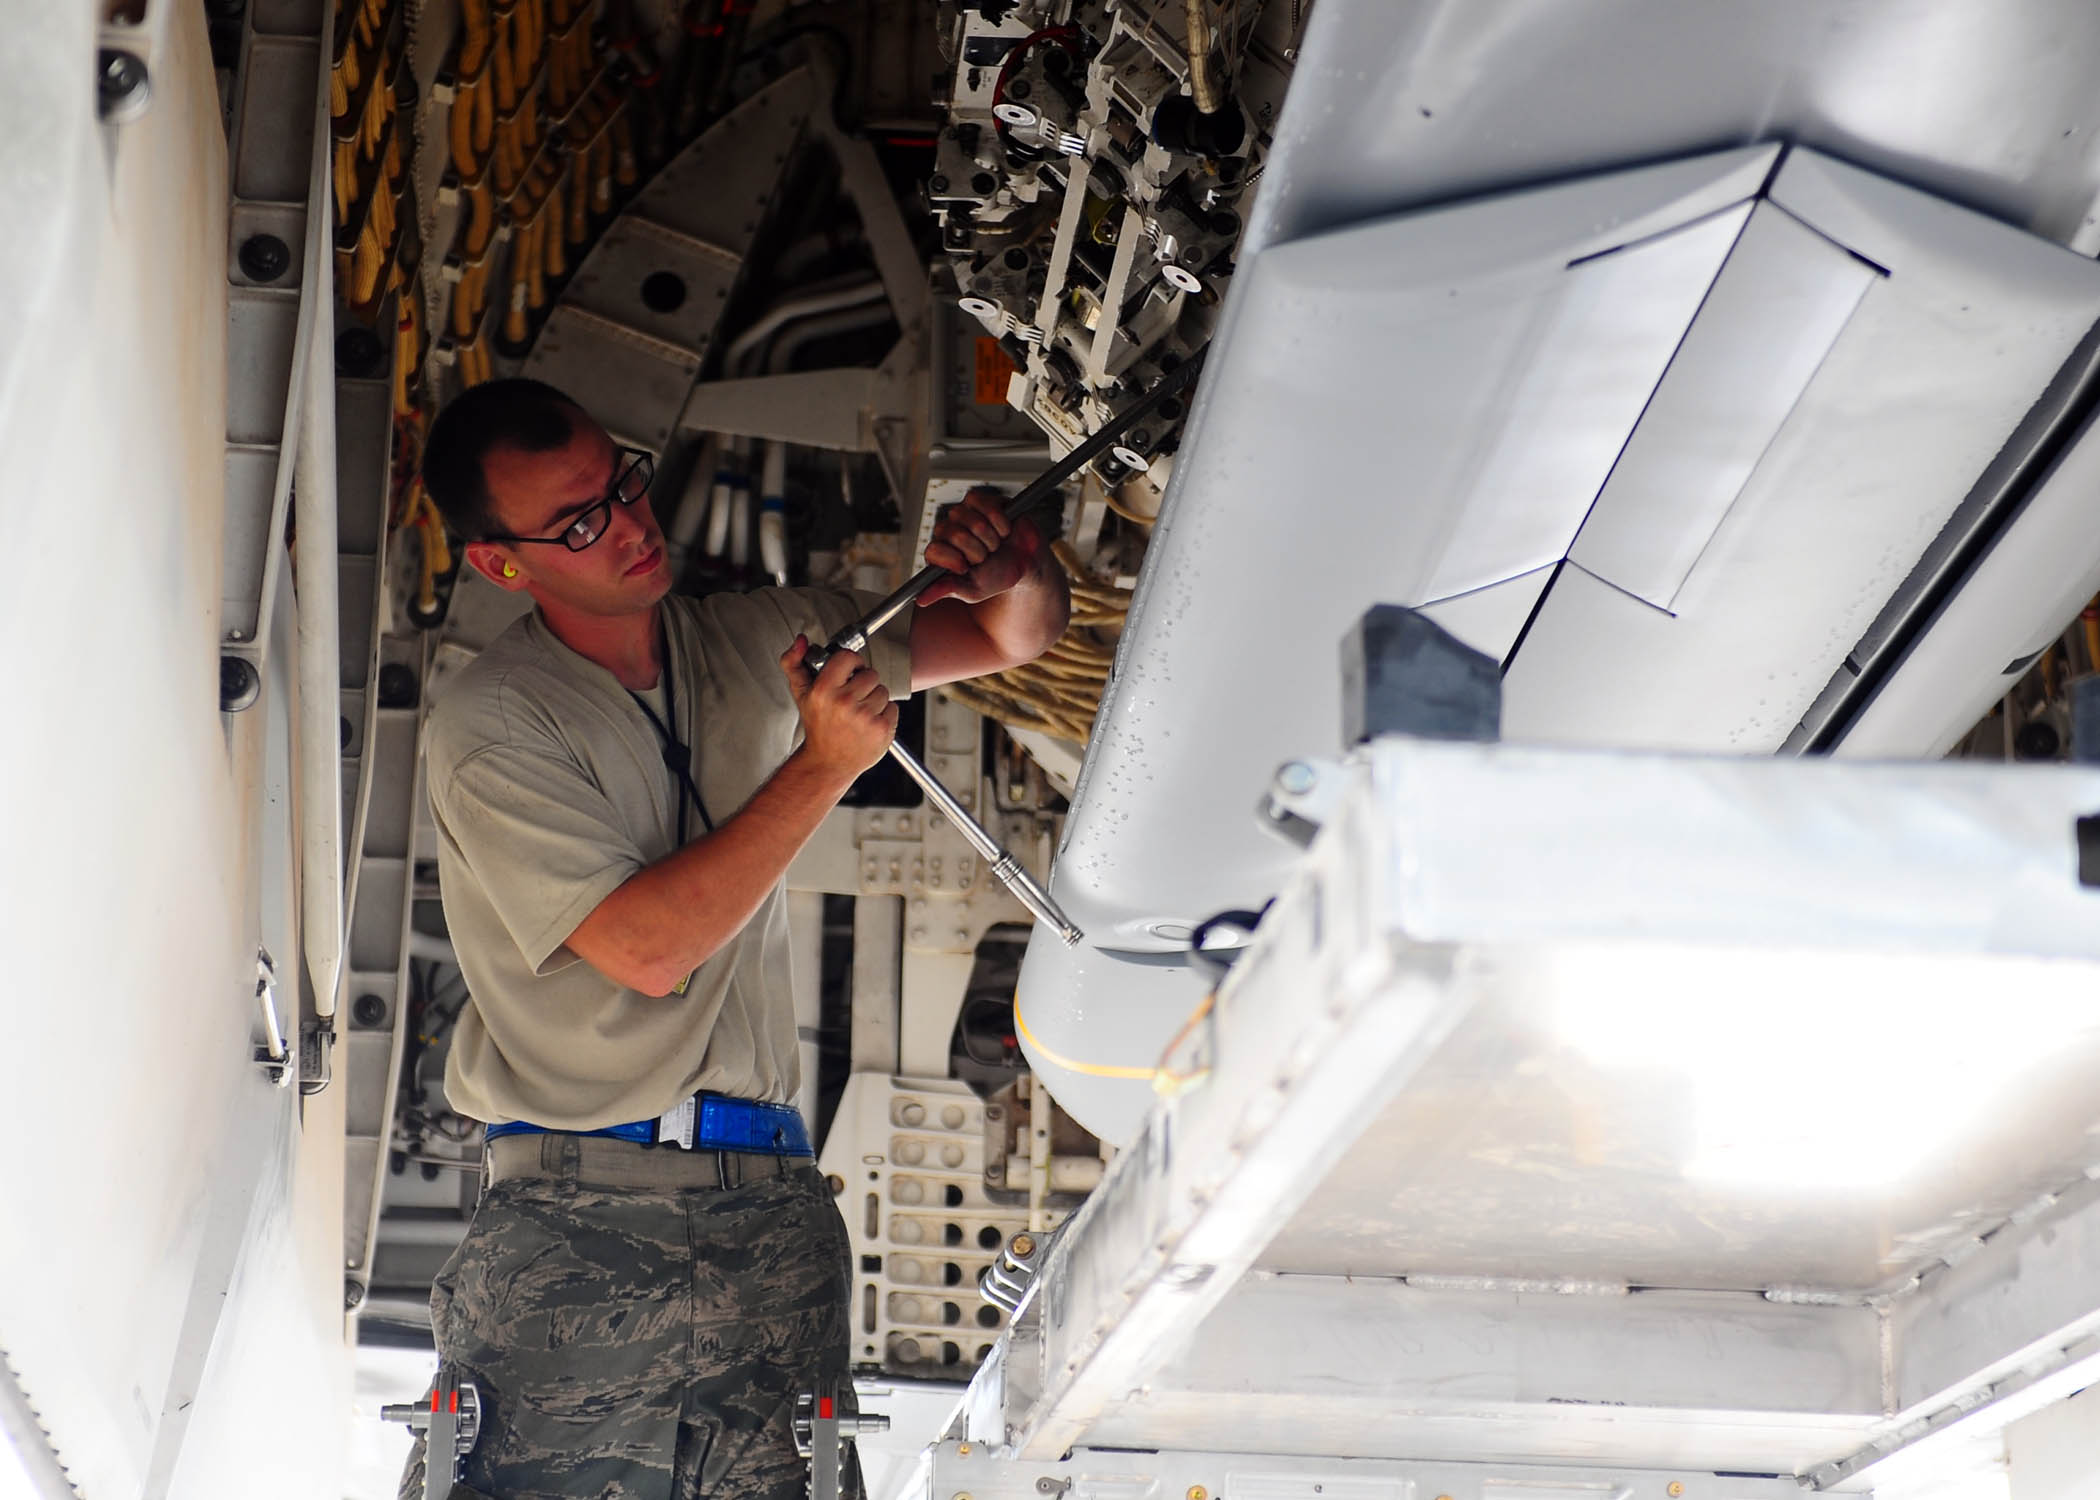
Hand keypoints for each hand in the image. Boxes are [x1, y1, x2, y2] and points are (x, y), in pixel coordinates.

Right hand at [780, 635, 897, 781]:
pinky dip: (885, 714)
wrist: (827, 763)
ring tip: (860, 712)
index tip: (849, 672)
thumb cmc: (817, 726)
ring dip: (875, 699)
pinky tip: (868, 722)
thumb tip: (801, 641)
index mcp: (824, 689)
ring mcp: (865, 716)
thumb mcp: (801, 693)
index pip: (849, 657)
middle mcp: (844, 702)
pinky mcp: (882, 729)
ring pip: (883, 691)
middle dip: (864, 684)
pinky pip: (893, 708)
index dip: (851, 663)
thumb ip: (794, 663)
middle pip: (871, 674)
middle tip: (852, 697)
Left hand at [919, 487, 1044, 606]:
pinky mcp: (979, 501)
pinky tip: (1003, 530)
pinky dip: (1000, 522)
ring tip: (996, 545)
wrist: (1025, 564)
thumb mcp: (971, 590)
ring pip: (974, 522)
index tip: (966, 568)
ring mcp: (962, 513)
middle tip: (986, 557)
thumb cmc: (995, 577)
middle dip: (978, 552)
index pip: (933, 550)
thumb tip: (921, 600)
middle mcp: (947, 530)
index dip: (952, 559)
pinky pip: (986, 506)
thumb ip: (947, 589)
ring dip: (991, 538)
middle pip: (955, 535)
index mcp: (940, 552)